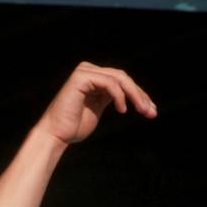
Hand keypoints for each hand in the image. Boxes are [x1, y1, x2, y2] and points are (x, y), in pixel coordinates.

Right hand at [37, 62, 156, 146]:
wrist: (55, 135)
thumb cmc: (74, 127)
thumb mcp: (98, 110)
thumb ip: (112, 99)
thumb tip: (139, 99)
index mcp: (93, 78)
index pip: (122, 81)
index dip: (139, 95)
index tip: (151, 111)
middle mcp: (88, 71)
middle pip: (123, 78)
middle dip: (140, 95)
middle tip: (151, 112)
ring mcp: (84, 72)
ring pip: (119, 78)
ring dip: (135, 95)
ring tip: (142, 111)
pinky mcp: (82, 77)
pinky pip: (109, 83)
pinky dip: (119, 95)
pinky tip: (122, 110)